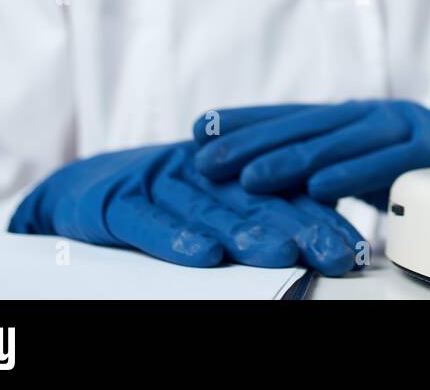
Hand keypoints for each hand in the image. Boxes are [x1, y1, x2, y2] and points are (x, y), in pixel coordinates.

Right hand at [8, 141, 365, 273]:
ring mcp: (161, 182)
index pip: (284, 196)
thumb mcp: (213, 209)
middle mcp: (204, 173)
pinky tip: (201, 255)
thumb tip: (323, 250)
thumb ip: (262, 221)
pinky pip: (148, 222)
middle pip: (256, 202)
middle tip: (332, 254)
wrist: (75, 189)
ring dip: (245, 234)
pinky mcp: (118, 200)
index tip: (354, 250)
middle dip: (299, 228)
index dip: (321, 221)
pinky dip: (175, 239)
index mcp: (233, 174)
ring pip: (209, 211)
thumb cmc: (158, 206)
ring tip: (279, 255)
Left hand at [192, 101, 429, 208]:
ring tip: (252, 178)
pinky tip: (321, 188)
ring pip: (338, 143)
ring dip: (292, 161)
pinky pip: (386, 163)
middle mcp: (369, 115)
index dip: (245, 121)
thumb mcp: (359, 162)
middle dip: (253, 143)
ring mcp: (399, 128)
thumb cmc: (414, 163)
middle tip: (210, 161)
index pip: (288, 116)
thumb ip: (319, 163)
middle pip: (304, 126)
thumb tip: (255, 174)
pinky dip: (352, 175)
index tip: (199, 129)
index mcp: (348, 117)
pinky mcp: (426, 149)